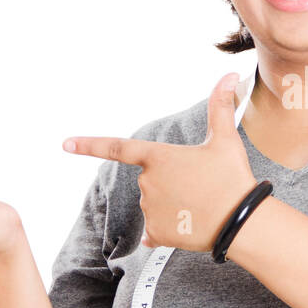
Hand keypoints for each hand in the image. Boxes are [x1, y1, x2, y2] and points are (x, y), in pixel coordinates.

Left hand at [62, 71, 257, 252]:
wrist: (242, 221)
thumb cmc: (232, 177)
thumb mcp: (226, 139)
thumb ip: (221, 106)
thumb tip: (230, 74)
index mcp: (157, 157)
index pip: (116, 148)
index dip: (89, 145)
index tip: (65, 143)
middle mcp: (147, 182)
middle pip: (152, 180)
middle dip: (172, 183)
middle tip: (201, 186)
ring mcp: (149, 209)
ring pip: (156, 205)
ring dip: (173, 206)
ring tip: (200, 206)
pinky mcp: (155, 233)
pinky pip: (155, 232)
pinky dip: (170, 230)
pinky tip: (188, 226)